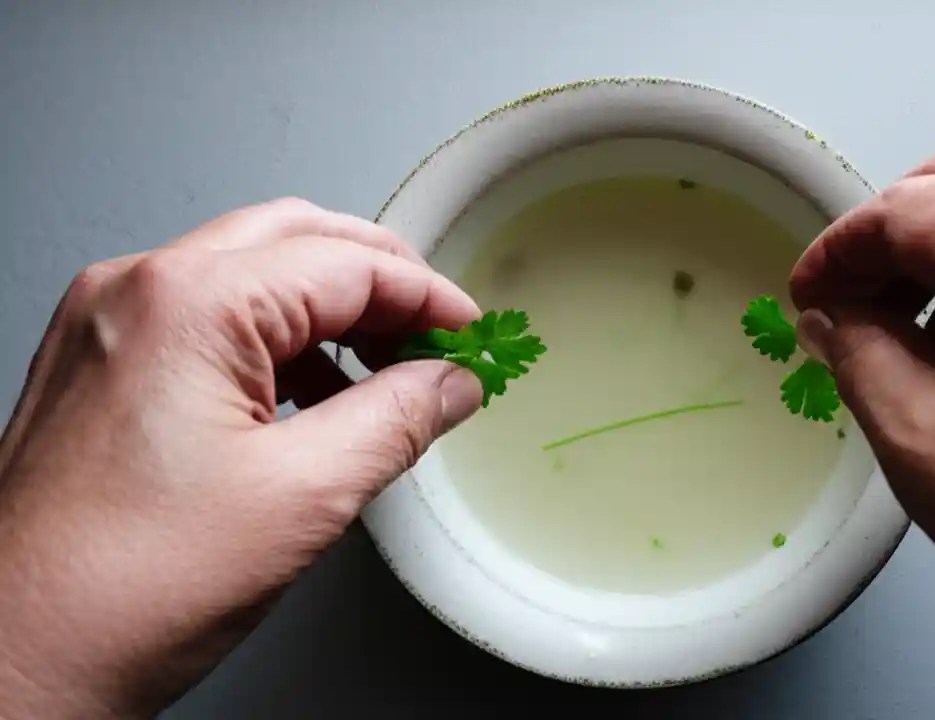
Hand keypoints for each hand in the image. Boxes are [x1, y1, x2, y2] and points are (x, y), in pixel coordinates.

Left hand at [0, 199, 481, 716]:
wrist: (11, 661)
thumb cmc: (122, 590)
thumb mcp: (304, 498)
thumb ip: (396, 420)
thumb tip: (449, 383)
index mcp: (189, 304)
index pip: (345, 264)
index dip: (427, 298)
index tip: (470, 335)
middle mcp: (136, 292)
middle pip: (296, 240)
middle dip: (380, 283)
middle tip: (437, 338)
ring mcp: (107, 324)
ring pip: (249, 271)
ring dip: (329, 310)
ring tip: (386, 374)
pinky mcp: (97, 365)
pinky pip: (205, 317)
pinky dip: (275, 340)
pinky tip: (314, 397)